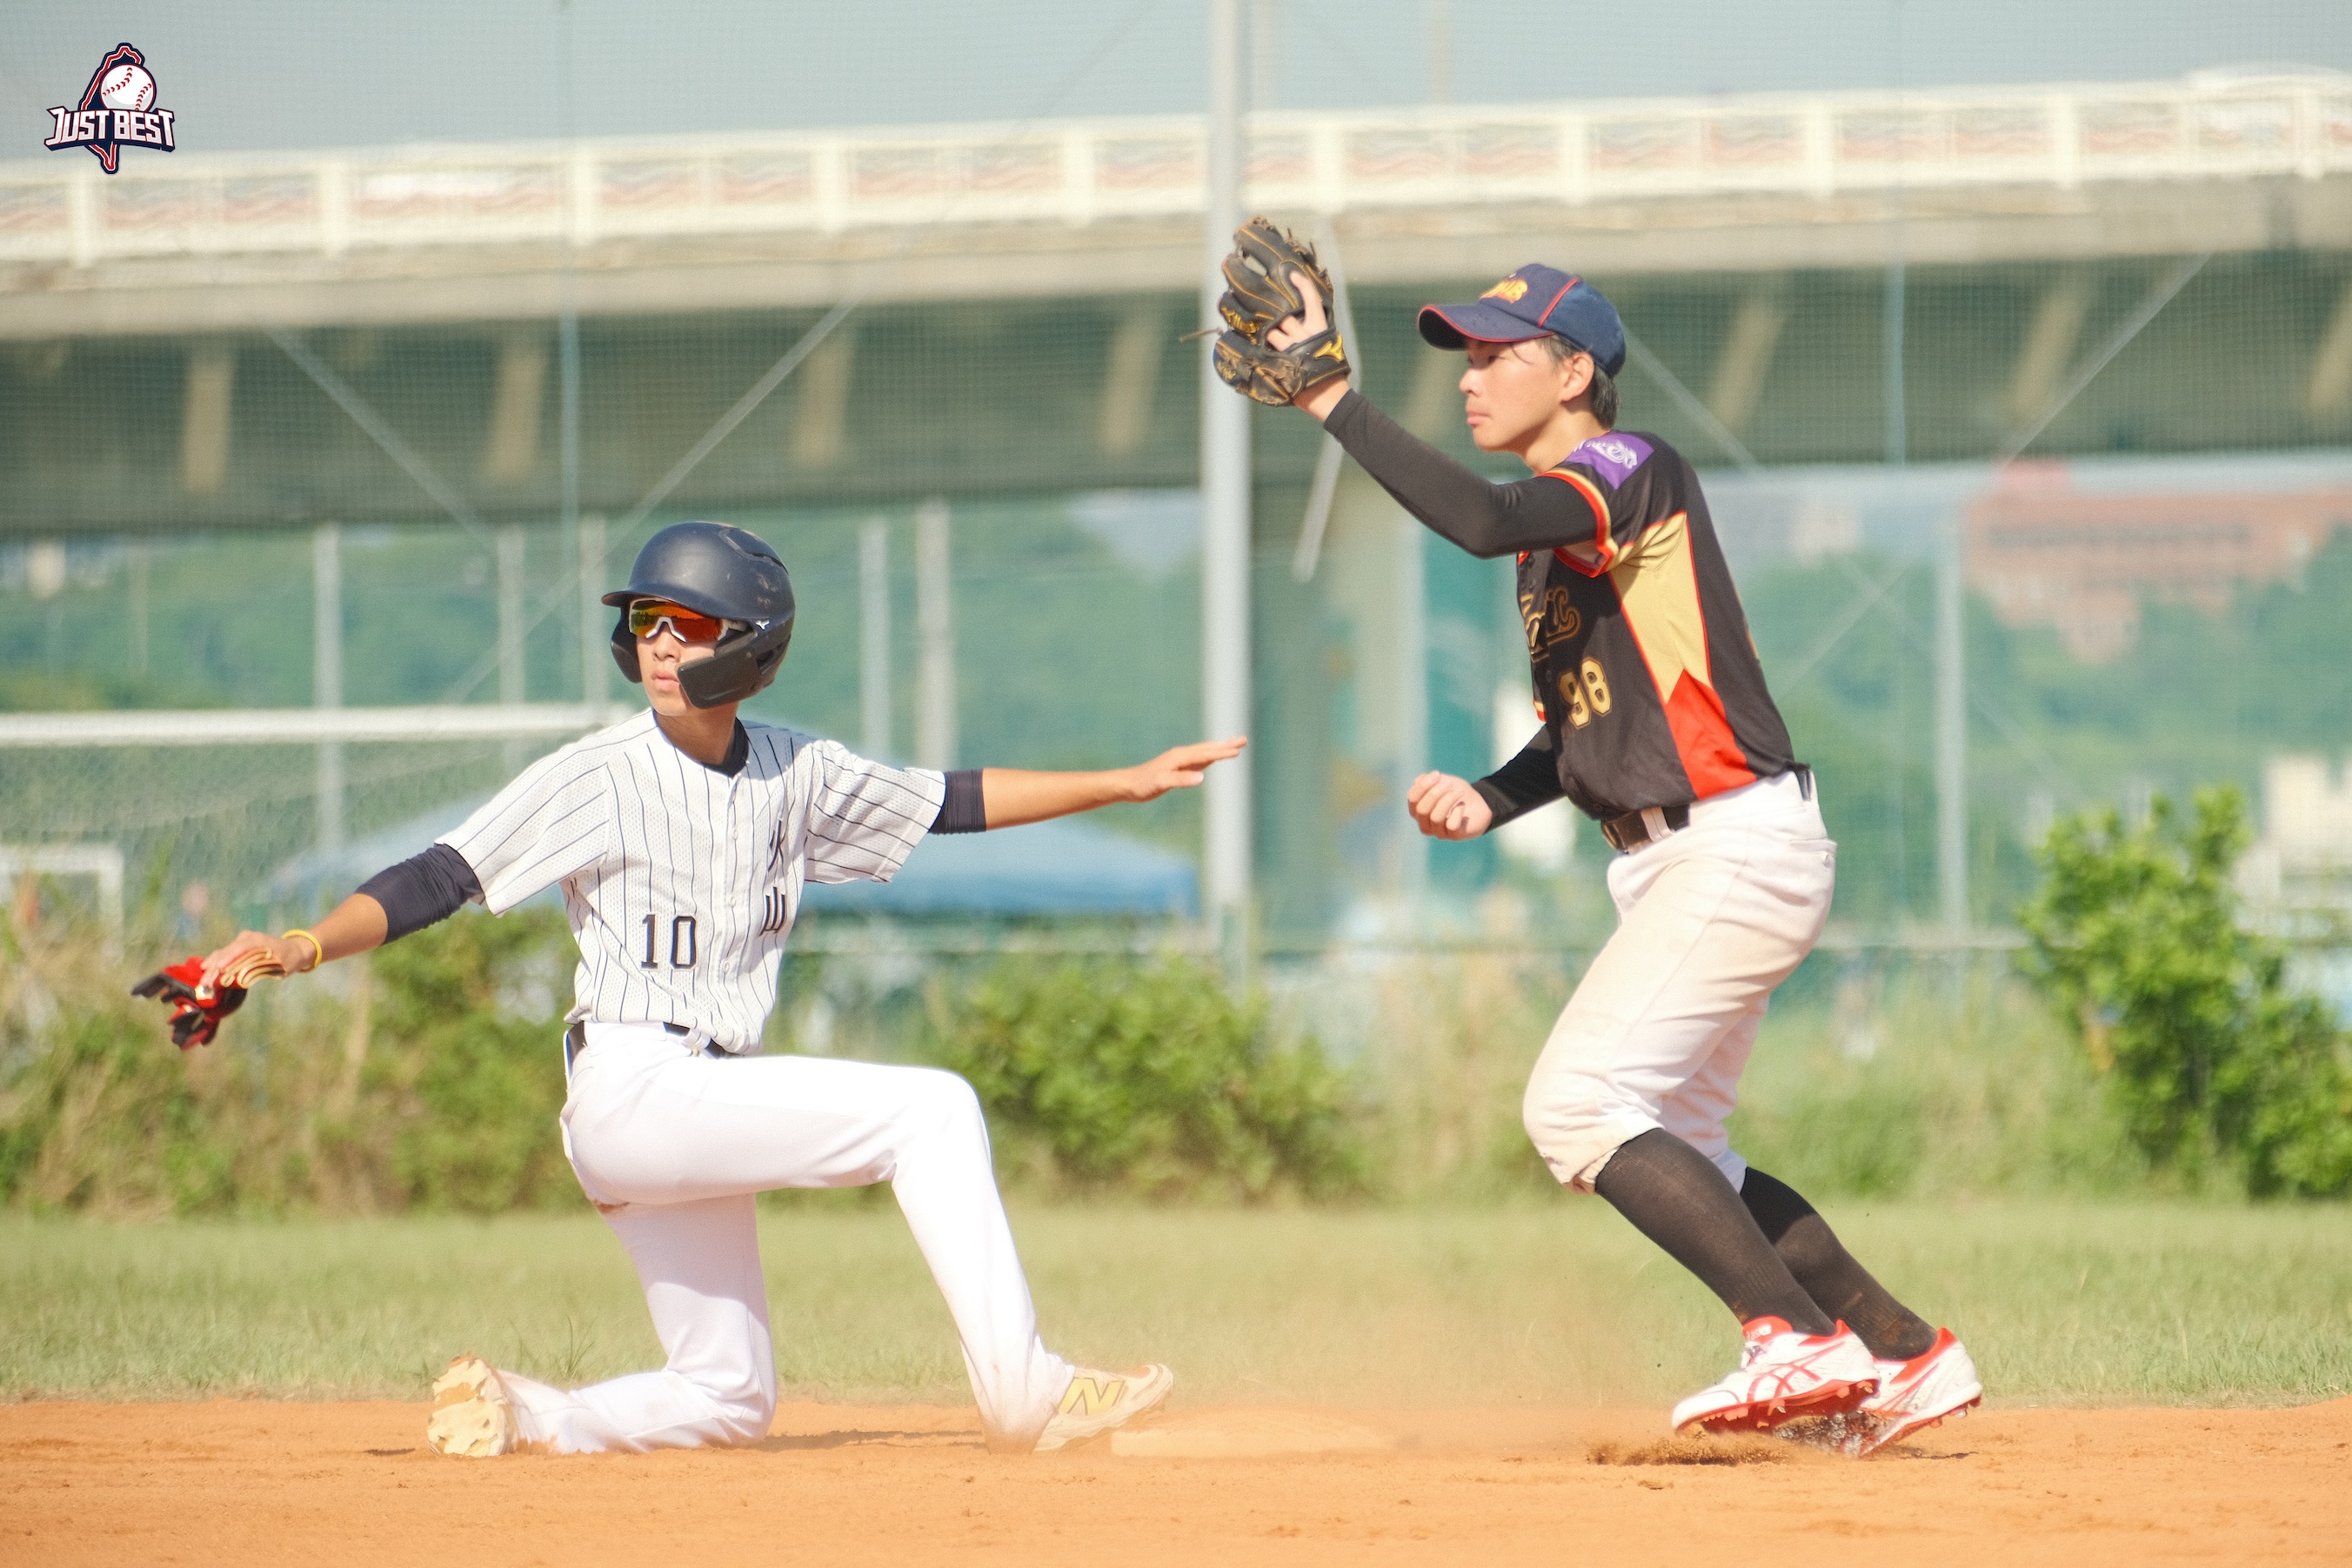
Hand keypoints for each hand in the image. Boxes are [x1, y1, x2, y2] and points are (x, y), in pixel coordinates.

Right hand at [199, 929, 309, 988]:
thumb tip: (242, 976)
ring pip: (222, 954)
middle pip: (226, 953)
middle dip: (213, 969)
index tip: (216, 969)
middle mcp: (246, 938)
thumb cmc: (290, 958)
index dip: (226, 959)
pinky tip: (206, 971)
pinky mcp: (239, 948)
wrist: (296, 949)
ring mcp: (241, 942)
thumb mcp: (280, 965)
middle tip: (204, 984)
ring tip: (203, 982)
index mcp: (256, 940)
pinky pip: (224, 955)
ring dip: (211, 968)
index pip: (237, 949)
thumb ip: (262, 968)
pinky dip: (215, 963)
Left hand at [1123, 737, 1247, 801]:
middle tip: (1244, 740)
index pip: (1206, 754)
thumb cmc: (1143, 784)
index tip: (1238, 751)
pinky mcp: (1178, 767)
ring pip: (1205, 752)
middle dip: (1226, 745)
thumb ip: (1181, 780)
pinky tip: (1214, 758)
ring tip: (1235, 745)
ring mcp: (1180, 760)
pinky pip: (1199, 759)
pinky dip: (1211, 756)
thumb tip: (1201, 778)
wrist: (1128, 784)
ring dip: (1220, 748)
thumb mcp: (1161, 783)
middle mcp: (1181, 755)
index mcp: (1180, 757)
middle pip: (1208, 748)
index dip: (1222, 753)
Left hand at [1266, 273, 1349, 421]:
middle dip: (1275, 316)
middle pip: (1285, 317)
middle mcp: (1306, 335)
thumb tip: (1304, 320)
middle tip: (1266, 312)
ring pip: (1273, 333)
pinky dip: (1261, 351)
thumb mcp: (1327, 345)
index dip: (1302, 286)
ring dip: (1268, 335)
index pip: (1311, 300)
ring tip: (1264, 338)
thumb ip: (1315, 332)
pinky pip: (1266, 352)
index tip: (1292, 275)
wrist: (1329, 397)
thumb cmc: (1330, 371)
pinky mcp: (1283, 363)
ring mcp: (1293, 349)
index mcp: (1320, 328)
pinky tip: (1253, 350)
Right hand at [1406, 771, 1492, 840]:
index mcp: (1418, 810)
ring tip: (1459, 791)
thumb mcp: (1442, 781)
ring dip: (1448, 800)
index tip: (1437, 774)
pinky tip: (1462, 805)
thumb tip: (1417, 781)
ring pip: (1436, 818)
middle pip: (1422, 809)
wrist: (1479, 803)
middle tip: (1450, 784)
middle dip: (1436, 793)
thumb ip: (1428, 780)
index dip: (1423, 785)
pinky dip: (1457, 812)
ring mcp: (1439, 832)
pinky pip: (1451, 825)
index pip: (1412, 799)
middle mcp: (1425, 824)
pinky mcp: (1455, 836)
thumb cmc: (1456, 792)